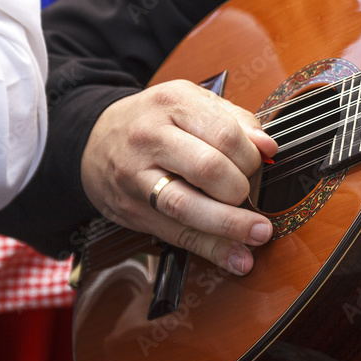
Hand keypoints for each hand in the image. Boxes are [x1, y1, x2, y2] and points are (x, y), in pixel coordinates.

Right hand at [81, 79, 277, 274]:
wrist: (92, 139)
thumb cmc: (155, 121)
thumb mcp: (192, 103)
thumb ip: (235, 120)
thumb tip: (268, 147)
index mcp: (172, 103)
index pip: (224, 133)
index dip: (252, 155)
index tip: (263, 164)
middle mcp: (150, 137)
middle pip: (207, 169)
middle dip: (241, 188)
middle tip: (251, 193)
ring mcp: (136, 176)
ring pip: (187, 206)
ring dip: (230, 225)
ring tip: (258, 233)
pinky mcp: (133, 211)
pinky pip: (177, 234)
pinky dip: (212, 250)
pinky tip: (236, 258)